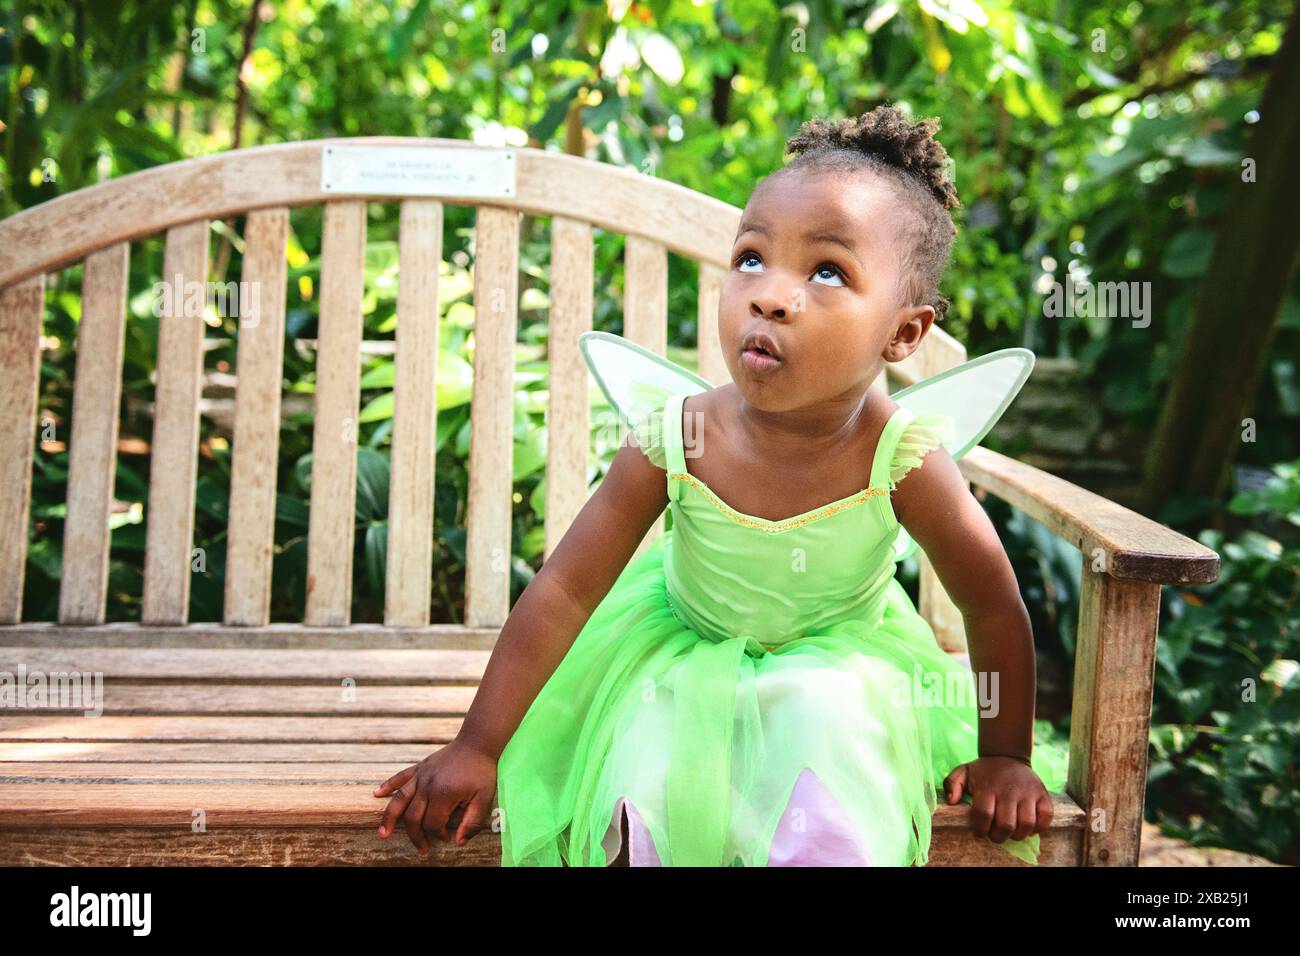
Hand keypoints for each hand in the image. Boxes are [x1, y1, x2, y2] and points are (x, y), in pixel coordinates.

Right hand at [373, 737, 498, 855]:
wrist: (476, 742)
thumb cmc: (482, 771)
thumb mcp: (484, 798)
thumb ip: (472, 822)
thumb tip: (458, 843)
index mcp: (444, 794)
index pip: (433, 824)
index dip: (439, 835)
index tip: (448, 837)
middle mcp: (427, 786)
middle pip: (413, 817)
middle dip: (415, 836)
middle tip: (422, 849)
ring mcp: (421, 775)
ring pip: (399, 799)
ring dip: (389, 817)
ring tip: (383, 833)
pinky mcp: (419, 767)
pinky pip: (400, 777)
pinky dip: (388, 785)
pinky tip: (377, 794)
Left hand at [942, 755, 1053, 843]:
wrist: (1007, 755)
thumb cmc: (984, 771)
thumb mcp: (963, 772)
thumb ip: (952, 784)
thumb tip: (952, 801)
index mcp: (988, 787)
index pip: (983, 815)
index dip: (980, 829)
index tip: (979, 832)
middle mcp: (1009, 790)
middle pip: (1006, 824)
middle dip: (998, 836)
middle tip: (995, 834)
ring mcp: (1028, 792)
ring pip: (1026, 824)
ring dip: (1018, 835)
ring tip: (1011, 832)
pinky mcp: (1043, 794)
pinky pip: (1046, 817)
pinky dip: (1038, 827)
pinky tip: (1028, 827)